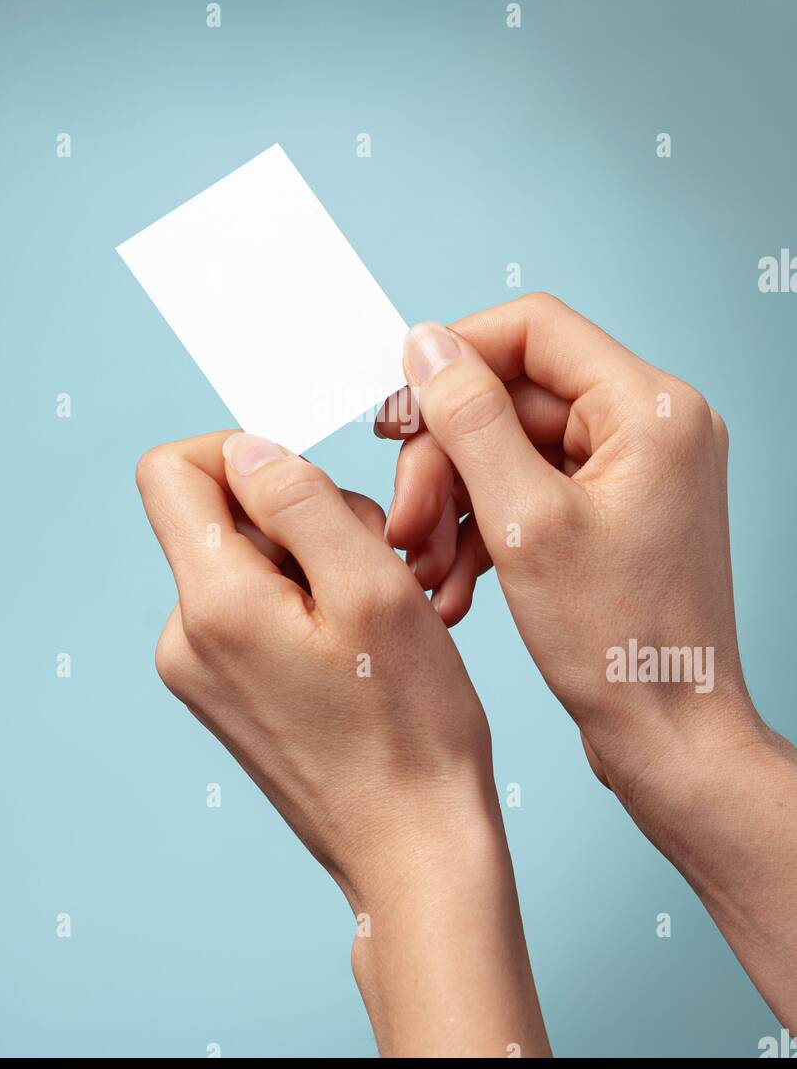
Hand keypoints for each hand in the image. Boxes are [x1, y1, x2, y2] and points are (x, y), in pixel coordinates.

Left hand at [136, 430, 549, 1056]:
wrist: (411, 849)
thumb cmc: (410, 727)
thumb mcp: (372, 588)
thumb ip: (301, 502)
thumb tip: (246, 449)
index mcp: (214, 604)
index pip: (170, 472)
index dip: (240, 450)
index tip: (314, 487)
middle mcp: (185, 636)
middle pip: (221, 515)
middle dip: (301, 517)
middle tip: (378, 566)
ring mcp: (200, 670)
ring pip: (247, 560)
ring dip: (314, 562)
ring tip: (379, 617)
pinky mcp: (225, 692)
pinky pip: (253, 608)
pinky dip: (308, 604)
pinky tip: (360, 646)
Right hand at [377, 294, 796, 1023]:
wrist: (670, 740)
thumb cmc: (619, 646)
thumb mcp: (523, 523)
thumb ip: (470, 420)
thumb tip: (428, 344)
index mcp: (652, 411)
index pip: (533, 329)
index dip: (453, 358)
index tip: (398, 414)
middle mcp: (653, 426)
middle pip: (513, 395)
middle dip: (445, 459)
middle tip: (406, 521)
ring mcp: (635, 471)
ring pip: (511, 448)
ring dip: (455, 502)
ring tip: (425, 567)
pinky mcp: (614, 512)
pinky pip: (530, 490)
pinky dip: (483, 529)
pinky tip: (450, 584)